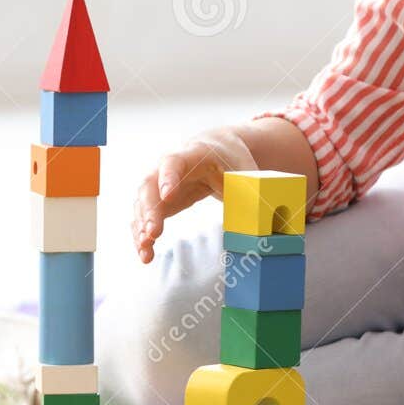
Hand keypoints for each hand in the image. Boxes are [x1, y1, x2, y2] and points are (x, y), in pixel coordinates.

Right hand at [132, 125, 257, 262]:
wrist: (216, 150)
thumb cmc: (232, 160)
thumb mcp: (245, 172)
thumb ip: (251, 191)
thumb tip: (262, 219)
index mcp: (193, 154)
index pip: (174, 162)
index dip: (168, 178)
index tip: (168, 196)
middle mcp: (168, 167)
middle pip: (150, 185)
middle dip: (149, 210)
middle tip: (153, 233)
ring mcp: (159, 183)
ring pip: (142, 203)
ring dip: (140, 227)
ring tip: (145, 251)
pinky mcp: (158, 200)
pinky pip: (144, 216)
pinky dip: (142, 234)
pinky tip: (145, 254)